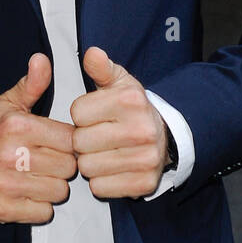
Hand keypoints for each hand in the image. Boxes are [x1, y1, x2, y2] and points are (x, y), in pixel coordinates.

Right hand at [0, 53, 76, 222]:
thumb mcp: (6, 104)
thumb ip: (31, 84)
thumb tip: (42, 59)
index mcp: (18, 127)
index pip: (70, 139)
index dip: (68, 143)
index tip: (57, 143)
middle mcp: (12, 155)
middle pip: (68, 167)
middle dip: (62, 165)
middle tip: (46, 161)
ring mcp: (6, 184)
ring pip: (58, 191)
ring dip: (52, 186)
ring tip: (37, 177)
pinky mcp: (2, 209)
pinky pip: (43, 212)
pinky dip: (39, 206)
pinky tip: (27, 193)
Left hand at [71, 46, 171, 198]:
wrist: (164, 136)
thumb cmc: (132, 109)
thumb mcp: (119, 82)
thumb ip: (101, 67)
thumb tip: (92, 54)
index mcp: (131, 101)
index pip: (77, 112)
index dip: (81, 115)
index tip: (94, 115)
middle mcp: (141, 130)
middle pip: (79, 142)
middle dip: (82, 139)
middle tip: (97, 136)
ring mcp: (145, 159)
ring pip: (87, 167)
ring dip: (89, 161)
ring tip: (103, 151)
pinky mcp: (144, 184)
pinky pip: (99, 188)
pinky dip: (100, 181)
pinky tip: (111, 168)